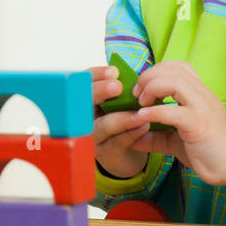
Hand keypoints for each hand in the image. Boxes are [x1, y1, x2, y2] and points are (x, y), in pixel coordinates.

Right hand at [89, 63, 152, 179]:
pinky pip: (117, 143)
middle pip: (81, 104)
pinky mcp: (106, 154)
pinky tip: (144, 126)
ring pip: (100, 127)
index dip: (94, 76)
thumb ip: (121, 89)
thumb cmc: (123, 120)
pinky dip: (131, 133)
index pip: (82, 84)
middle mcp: (83, 119)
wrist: (127, 152)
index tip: (114, 72)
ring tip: (139, 113)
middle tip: (117, 87)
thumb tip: (131, 75)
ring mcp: (93, 138)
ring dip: (120, 118)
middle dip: (98, 92)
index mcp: (86, 100)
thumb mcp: (120, 101)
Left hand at [128, 60, 225, 187]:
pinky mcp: (199, 124)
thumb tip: (130, 138)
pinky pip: (174, 111)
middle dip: (148, 78)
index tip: (141, 90)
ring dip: (151, 89)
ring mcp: (202, 107)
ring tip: (141, 105)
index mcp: (198, 92)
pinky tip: (143, 118)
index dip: (154, 72)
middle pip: (172, 69)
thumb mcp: (175, 139)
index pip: (176, 66)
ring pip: (174, 82)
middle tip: (137, 96)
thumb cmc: (207, 149)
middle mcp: (201, 94)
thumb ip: (154, 136)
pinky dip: (155, 112)